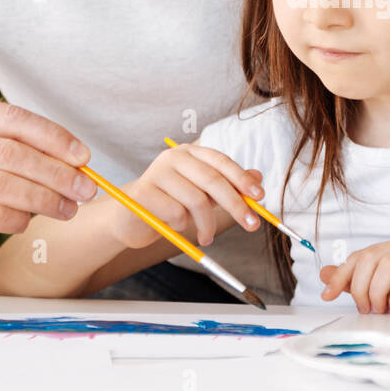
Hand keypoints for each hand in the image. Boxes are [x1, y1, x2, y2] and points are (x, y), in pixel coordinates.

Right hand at [0, 93, 99, 268]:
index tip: (83, 157)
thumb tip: (71, 161)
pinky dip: (16, 219)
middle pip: (14, 154)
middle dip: (58, 174)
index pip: (12, 119)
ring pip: (5, 186)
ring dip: (45, 200)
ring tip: (67, 209)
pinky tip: (26, 222)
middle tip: (85, 190)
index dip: (54, 138)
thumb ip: (5, 146)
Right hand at [102, 142, 264, 248]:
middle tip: (251, 225)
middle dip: (236, 205)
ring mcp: (156, 173)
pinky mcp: (143, 193)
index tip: (259, 198)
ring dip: (207, 224)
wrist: (131, 219)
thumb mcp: (202, 194)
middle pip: (212, 180)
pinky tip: (176, 228)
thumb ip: (227, 185)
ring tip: (207, 237)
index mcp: (190, 153)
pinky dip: (183, 226)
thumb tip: (258, 178)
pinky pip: (176, 214)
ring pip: (196, 201)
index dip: (242, 179)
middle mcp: (172, 158)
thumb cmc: (170, 205)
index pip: (221, 161)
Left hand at [318, 238, 389, 312]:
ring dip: (378, 292)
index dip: (341, 274)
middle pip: (372, 257)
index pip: (362, 254)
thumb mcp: (387, 293)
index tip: (328, 294)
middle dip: (360, 286)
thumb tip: (325, 274)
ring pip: (389, 264)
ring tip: (381, 310)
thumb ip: (359, 282)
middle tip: (364, 308)